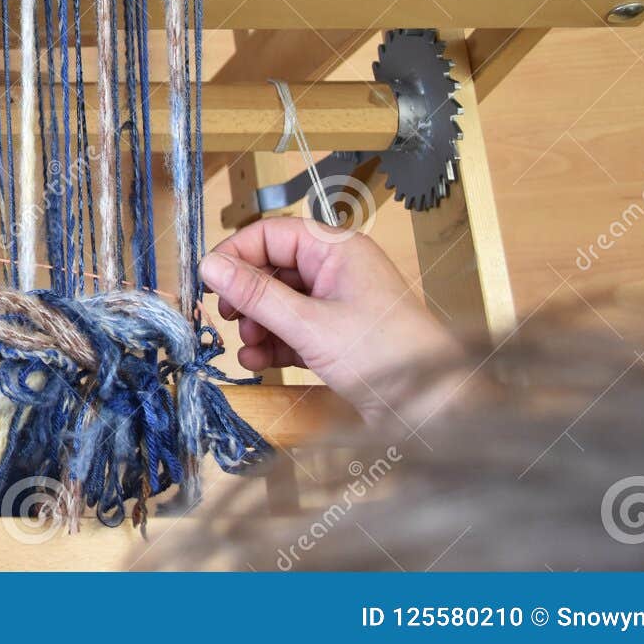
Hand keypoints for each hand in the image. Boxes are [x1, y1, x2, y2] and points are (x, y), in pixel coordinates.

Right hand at [200, 218, 467, 429]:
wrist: (433, 409)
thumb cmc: (385, 355)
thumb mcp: (310, 325)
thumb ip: (256, 294)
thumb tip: (209, 266)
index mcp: (337, 251)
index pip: (273, 234)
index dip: (237, 253)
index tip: (209, 281)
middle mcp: (336, 271)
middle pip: (273, 269)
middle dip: (246, 296)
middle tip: (226, 318)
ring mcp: (336, 305)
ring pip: (279, 303)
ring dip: (256, 325)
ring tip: (247, 349)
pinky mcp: (335, 337)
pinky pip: (291, 330)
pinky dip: (272, 344)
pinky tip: (259, 362)